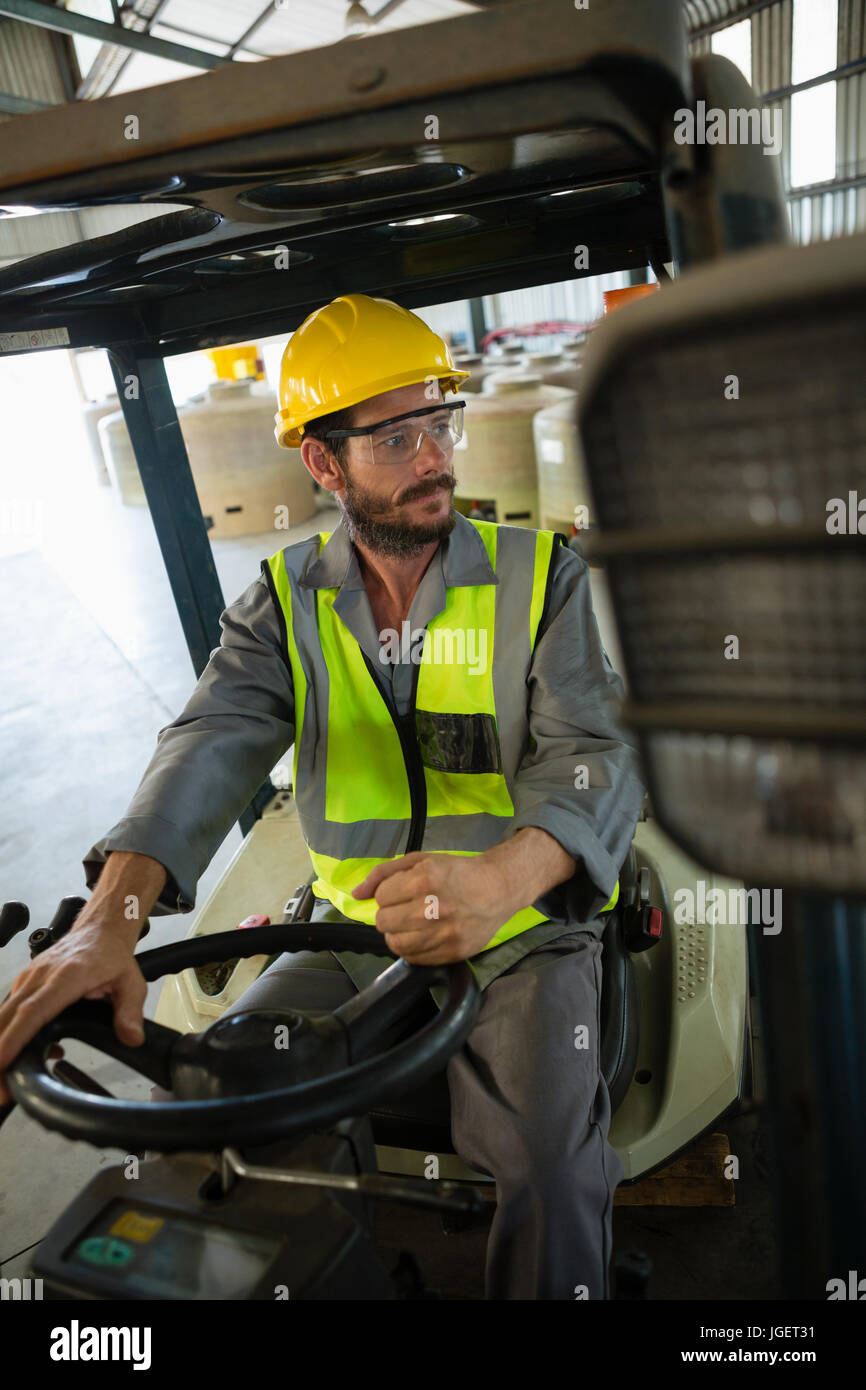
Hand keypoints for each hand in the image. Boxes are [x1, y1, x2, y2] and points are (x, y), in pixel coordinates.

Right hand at [0, 921, 145, 1105]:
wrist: (98, 929)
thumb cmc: (111, 956)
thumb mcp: (131, 983)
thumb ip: (130, 1012)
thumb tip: (132, 1038)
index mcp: (67, 976)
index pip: (34, 1010)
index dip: (15, 1038)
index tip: (2, 1062)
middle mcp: (41, 976)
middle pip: (8, 1017)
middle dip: (0, 1053)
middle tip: (1, 1090)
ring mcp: (28, 978)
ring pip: (3, 1015)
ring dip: (1, 1046)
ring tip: (6, 1081)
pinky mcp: (23, 983)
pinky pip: (9, 1011)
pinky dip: (10, 1035)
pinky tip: (30, 1053)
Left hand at [350, 852, 511, 964]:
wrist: (498, 888)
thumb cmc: (457, 872)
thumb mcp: (421, 860)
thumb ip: (384, 873)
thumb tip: (356, 894)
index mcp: (425, 880)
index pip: (381, 896)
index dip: (388, 893)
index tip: (402, 891)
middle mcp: (433, 908)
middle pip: (384, 922)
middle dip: (390, 914)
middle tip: (405, 908)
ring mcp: (444, 934)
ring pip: (396, 944)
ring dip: (397, 933)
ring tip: (411, 923)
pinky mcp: (453, 952)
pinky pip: (414, 958)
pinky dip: (412, 948)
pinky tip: (422, 935)